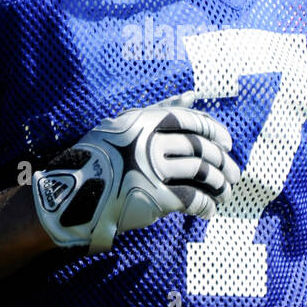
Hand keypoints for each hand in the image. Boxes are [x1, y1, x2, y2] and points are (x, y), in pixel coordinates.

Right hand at [32, 92, 240, 253]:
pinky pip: (193, 199)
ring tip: (225, 193)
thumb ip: (159, 110)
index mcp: (143, 120)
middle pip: (201, 148)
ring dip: (220, 184)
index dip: (215, 131)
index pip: (192, 120)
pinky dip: (207, 205)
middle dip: (223, 162)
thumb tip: (191, 95)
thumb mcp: (123, 125)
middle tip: (234, 174)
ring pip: (202, 172)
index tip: (227, 143)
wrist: (72, 193)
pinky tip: (210, 211)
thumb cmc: (99, 158)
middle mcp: (149, 141)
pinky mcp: (155, 196)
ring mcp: (152, 169)